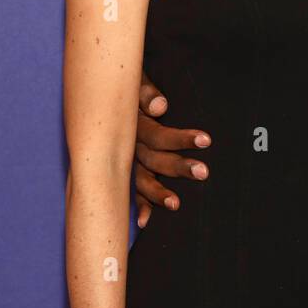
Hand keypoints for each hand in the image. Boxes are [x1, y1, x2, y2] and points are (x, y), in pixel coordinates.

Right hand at [134, 71, 210, 227]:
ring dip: (157, 193)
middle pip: (154, 160)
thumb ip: (146, 94)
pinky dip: (137, 206)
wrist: (100, 97)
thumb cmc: (126, 89)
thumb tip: (160, 106)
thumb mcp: (133, 84)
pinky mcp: (120, 172)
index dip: (182, 138)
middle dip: (179, 167)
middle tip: (204, 172)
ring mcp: (123, 162)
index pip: (159, 135)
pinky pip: (128, 192)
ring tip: (176, 205)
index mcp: (133, 125)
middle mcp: (127, 146)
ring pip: (140, 179)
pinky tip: (144, 223)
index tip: (207, 140)